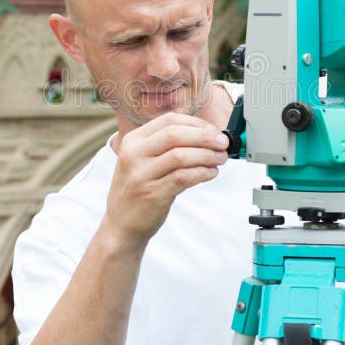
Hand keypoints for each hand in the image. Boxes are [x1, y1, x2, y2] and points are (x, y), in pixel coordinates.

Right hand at [104, 112, 228, 251]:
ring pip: (181, 156)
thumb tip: (204, 132)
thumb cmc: (137, 189)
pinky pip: (183, 177)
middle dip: (205, 136)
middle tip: (222, 143)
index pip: (169, 120)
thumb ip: (166, 145)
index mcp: (133, 140)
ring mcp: (142, 174)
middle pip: (175, 134)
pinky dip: (202, 173)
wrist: (121, 223)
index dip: (195, 123)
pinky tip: (210, 173)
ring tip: (220, 159)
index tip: (212, 130)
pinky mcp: (153, 194)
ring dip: (207, 155)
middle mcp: (134, 154)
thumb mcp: (141, 159)